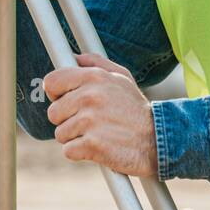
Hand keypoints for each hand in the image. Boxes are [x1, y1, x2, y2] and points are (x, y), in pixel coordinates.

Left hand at [43, 53, 158, 177]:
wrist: (158, 140)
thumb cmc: (136, 109)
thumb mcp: (122, 77)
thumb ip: (95, 63)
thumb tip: (73, 57)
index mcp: (93, 76)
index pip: (51, 82)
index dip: (56, 94)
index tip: (67, 102)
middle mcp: (89, 96)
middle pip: (53, 112)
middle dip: (68, 120)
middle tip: (90, 122)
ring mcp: (90, 121)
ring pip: (60, 133)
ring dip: (75, 138)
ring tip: (98, 134)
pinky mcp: (92, 145)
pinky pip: (68, 151)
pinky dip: (81, 153)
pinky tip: (99, 147)